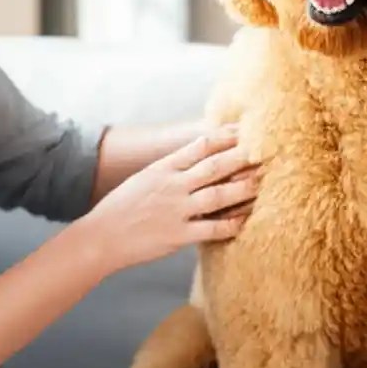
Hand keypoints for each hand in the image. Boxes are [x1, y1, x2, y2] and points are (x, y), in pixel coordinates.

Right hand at [78, 126, 258, 274]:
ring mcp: (176, 210)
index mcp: (163, 168)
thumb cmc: (122, 207)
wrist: (101, 236)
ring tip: (263, 182)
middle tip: (265, 151)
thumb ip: (170, 168)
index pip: (200, 145)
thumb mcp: (144, 178)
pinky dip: (232, 224)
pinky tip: (246, 220)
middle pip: (215, 166)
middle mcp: (172, 185)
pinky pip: (212, 228)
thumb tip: (197, 156)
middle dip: (242, 158)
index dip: (226, 136)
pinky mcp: (178, 235)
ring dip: (244, 188)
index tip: (245, 131)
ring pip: (218, 195)